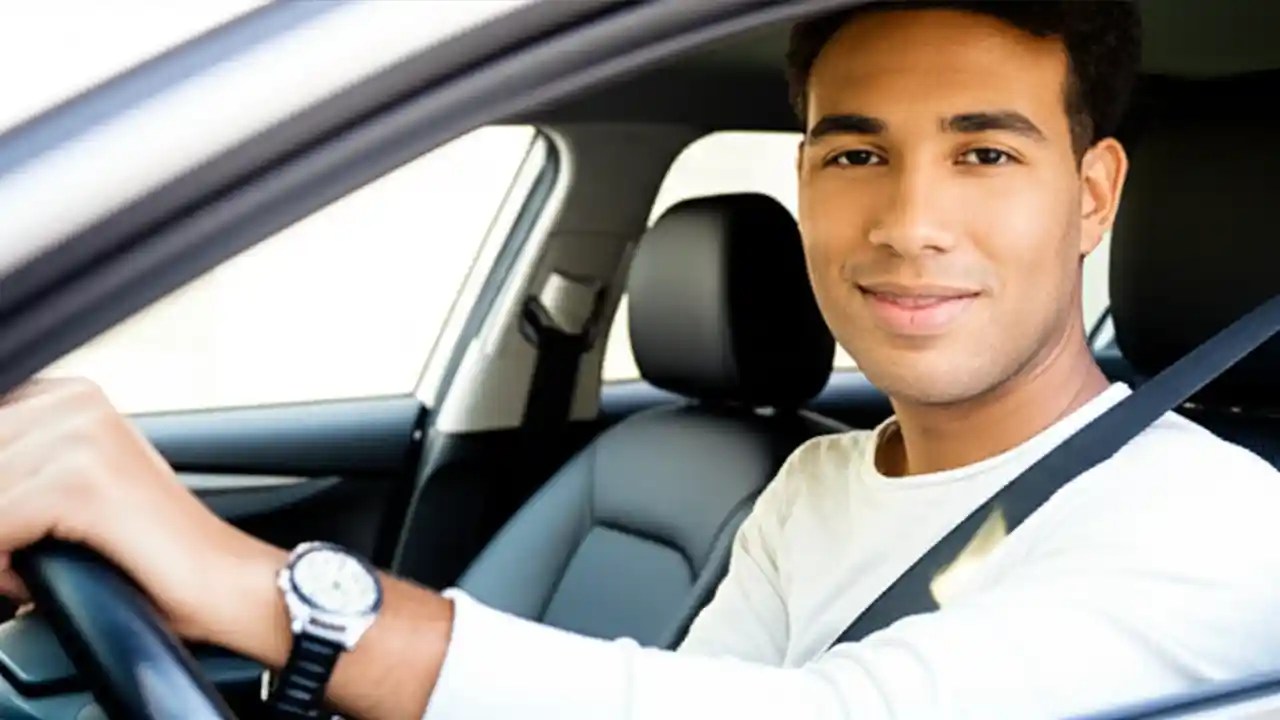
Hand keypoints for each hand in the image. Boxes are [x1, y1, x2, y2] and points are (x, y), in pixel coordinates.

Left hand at [0, 377, 285, 648]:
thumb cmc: (152, 553)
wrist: (224, 581)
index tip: (19, 529)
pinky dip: (2, 566)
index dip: (0, 493)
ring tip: (35, 570)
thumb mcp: (78, 490)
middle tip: (25, 558)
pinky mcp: (82, 481)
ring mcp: (82, 437)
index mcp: (72, 396)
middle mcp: (76, 401)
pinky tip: (35, 581)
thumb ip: (24, 470)